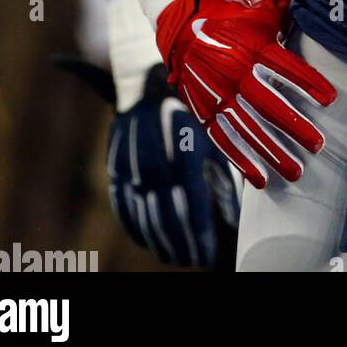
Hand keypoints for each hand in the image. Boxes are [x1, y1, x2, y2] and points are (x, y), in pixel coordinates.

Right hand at [107, 64, 239, 266]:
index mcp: (183, 151)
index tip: (209, 256)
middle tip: (194, 262)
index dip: (200, 235)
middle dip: (182, 245)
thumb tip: (232, 216)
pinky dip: (135, 229)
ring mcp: (130, 167)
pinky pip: (123, 208)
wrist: (148, 84)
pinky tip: (148, 242)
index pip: (193, 206)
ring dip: (160, 243)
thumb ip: (225, 173)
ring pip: (144, 217)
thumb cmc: (192, 110)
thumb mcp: (215, 134)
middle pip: (168, 217)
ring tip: (176, 258)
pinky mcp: (114, 169)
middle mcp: (154, 162)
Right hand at [156, 0, 335, 189]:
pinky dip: (241, 159)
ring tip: (296, 172)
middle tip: (318, 145)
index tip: (331, 100)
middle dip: (294, 126)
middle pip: (268, 104)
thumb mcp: (264, 10)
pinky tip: (259, 178)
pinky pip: (224, 138)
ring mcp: (217, 94)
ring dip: (272, 151)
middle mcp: (235, 72)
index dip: (308, 83)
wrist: (184, 26)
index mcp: (253, 47)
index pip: (285, 67)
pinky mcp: (204, 110)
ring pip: (247, 127)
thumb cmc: (236, 18)